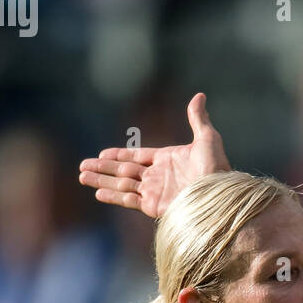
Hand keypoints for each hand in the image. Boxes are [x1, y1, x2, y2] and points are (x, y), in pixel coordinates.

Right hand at [78, 93, 228, 217]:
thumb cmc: (217, 168)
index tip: (102, 154)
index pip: (137, 158)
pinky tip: (98, 193)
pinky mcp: (155, 206)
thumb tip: (199, 95)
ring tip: (82, 176)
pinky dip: (114, 196)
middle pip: (124, 171)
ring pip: (122, 185)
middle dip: (103, 169)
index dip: (119, 156)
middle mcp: (159, 177)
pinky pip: (129, 200)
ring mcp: (156, 192)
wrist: (221, 196)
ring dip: (101, 180)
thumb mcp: (208, 139)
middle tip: (82, 166)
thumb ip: (198, 118)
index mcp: (167, 161)